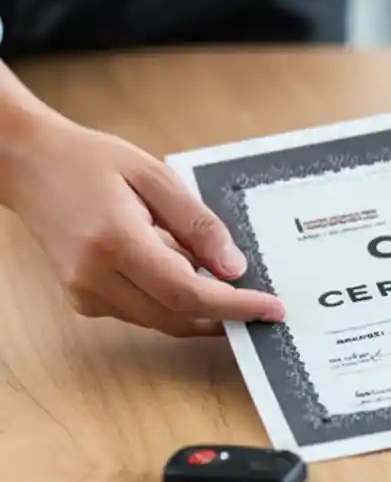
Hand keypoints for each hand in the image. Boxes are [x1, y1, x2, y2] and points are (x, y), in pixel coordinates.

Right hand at [2, 116, 283, 336]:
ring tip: (228, 285)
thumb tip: (234, 267)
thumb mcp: (155, 177)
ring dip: (199, 309)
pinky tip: (185, 275)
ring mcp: (84, 292)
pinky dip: (171, 302)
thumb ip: (198, 224)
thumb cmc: (90, 163)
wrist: (30, 166)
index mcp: (115, 240)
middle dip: (224, 315)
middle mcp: (94, 275)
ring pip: (159, 319)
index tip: (270, 309)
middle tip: (261, 306)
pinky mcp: (82, 299)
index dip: (234, 306)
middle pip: (175, 315)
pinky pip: (140, 312)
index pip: (187, 291)